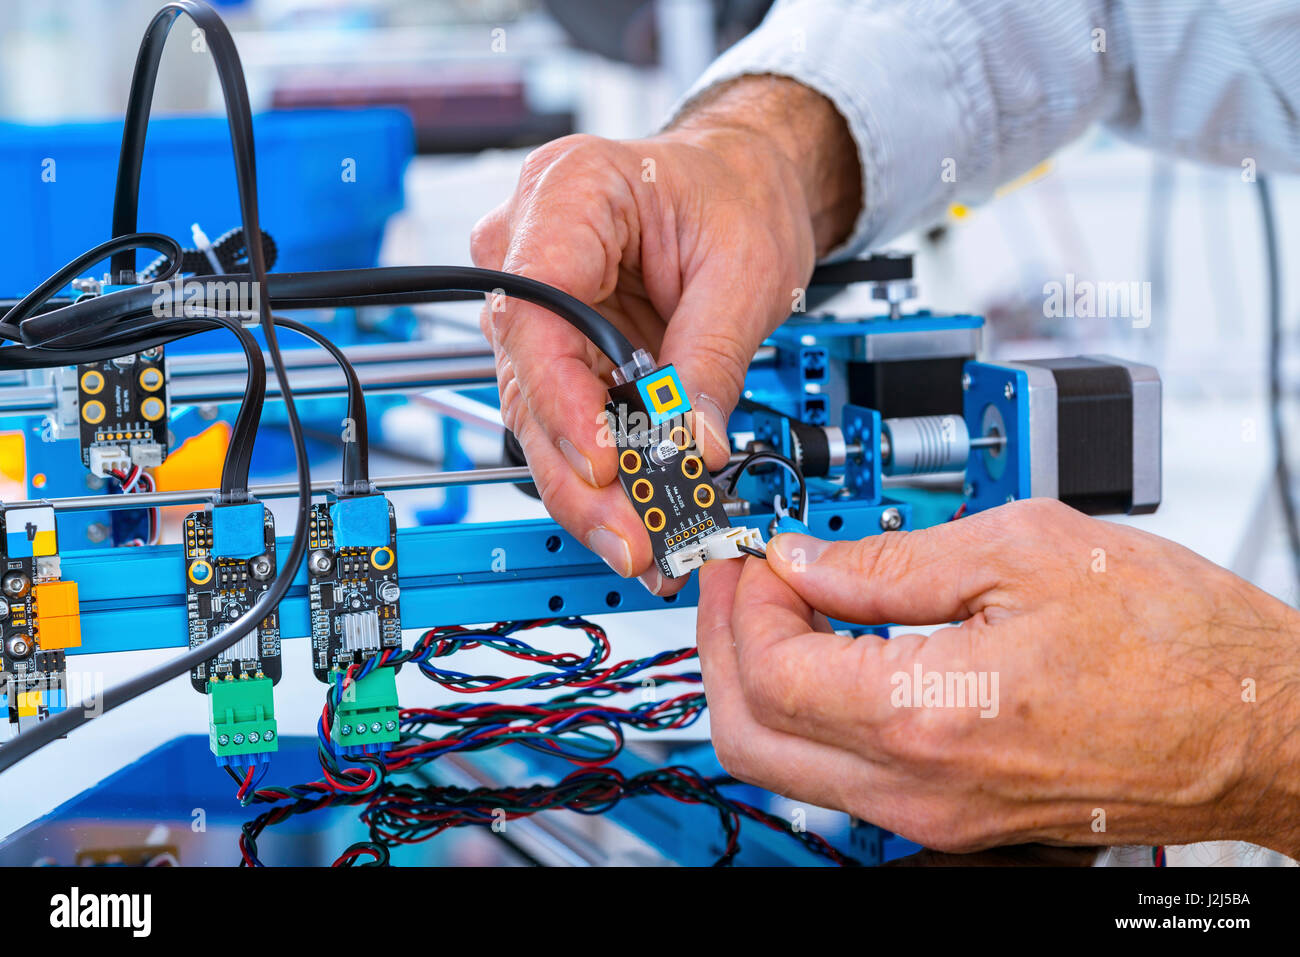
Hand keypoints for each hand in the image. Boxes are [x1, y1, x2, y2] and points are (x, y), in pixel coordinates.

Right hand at [471, 77, 858, 593]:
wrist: (740, 182)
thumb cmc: (737, 194)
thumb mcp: (747, 270)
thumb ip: (711, 360)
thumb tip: (692, 447)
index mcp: (571, 191)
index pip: (534, 309)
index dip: (563, 399)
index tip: (605, 463)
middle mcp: (528, 244)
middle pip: (528, 378)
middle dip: (579, 474)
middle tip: (633, 537)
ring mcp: (534, 300)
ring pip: (537, 415)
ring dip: (587, 490)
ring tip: (641, 543)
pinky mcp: (554, 345)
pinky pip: (563, 419)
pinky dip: (599, 474)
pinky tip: (633, 516)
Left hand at [697, 498, 1299, 856]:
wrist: (1258, 725)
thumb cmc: (1177, 642)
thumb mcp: (1024, 551)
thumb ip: (892, 561)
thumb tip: (808, 558)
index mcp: (931, 714)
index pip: (770, 670)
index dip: (743, 603)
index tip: (756, 557)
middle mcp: (923, 788)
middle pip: (752, 738)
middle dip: (722, 652)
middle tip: (738, 586)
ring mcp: (939, 818)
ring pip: (790, 767)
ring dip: (762, 684)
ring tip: (783, 609)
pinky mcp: (959, 821)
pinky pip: (847, 779)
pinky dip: (816, 715)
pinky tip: (838, 653)